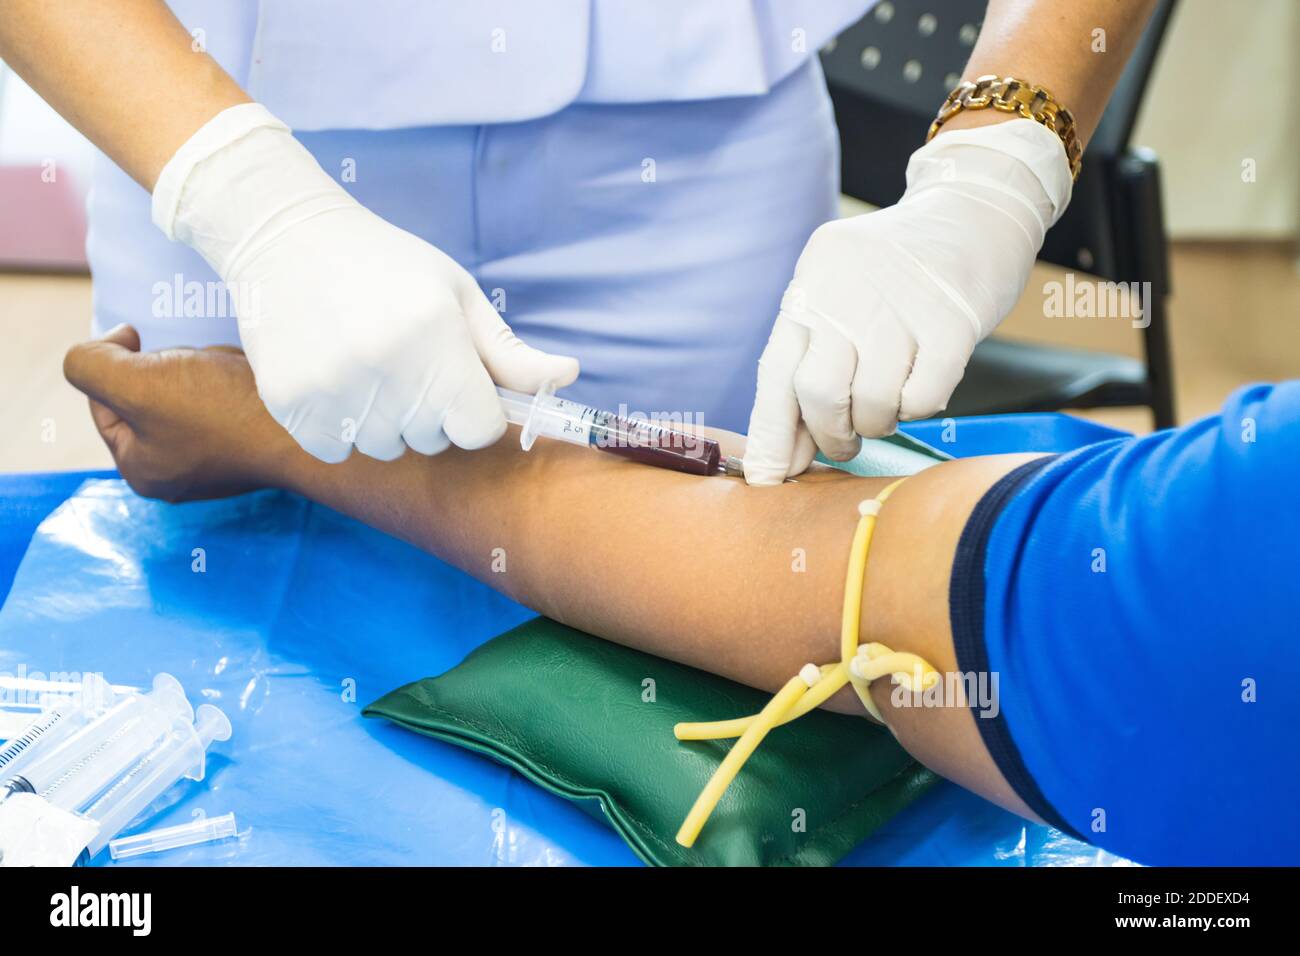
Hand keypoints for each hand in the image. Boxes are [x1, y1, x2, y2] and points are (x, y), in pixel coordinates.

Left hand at [63, 324, 292, 501]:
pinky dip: (230, 386)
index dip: (116, 361)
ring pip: (186, 401)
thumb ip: (88, 364)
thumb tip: (103, 350)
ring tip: (222, 374)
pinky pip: (223, 408)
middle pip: (147, 401)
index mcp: (141, 470)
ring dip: (199, 375)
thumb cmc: (223, 409)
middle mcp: (176, 476)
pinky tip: (245, 385)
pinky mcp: (250, 448)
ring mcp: (216, 465)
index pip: (103, 401)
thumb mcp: (134, 381)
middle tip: (192, 366)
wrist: (306, 423)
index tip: (141, 340)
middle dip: (165, 371)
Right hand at [152, 104, 578, 463]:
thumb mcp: (457, 296)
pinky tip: (332, 376)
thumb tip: (568, 377)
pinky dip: (338, 426)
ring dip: (384, 421)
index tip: (457, 380)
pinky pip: (336, 451)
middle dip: (430, 411)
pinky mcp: (290, 403)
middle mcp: (383, 367)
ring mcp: (332, 388)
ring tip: (364, 364)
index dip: (474, 409)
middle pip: (433, 440)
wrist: (285, 239)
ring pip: (385, 448)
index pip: (478, 428)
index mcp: (434, 338)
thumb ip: (509, 352)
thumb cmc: (387, 266)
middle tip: (402, 358)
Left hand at [743, 119, 1071, 484]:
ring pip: (872, 401)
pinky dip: (917, 408)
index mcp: (811, 284)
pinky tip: (920, 386)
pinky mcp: (952, 320)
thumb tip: (783, 457)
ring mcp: (901, 304)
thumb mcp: (840, 296)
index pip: (775, 372)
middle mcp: (847, 290)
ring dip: (877, 424)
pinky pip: (922, 397)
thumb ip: (810, 364)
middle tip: (844, 443)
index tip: (766, 479)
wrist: (977, 211)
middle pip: (819, 392)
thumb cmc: (898, 273)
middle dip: (830, 435)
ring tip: (885, 408)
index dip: (770, 434)